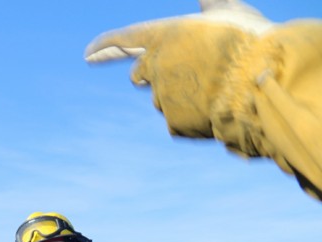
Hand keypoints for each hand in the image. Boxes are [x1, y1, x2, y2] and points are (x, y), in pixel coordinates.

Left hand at [85, 1, 271, 137]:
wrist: (262, 82)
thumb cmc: (250, 42)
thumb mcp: (231, 12)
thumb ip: (213, 4)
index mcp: (164, 35)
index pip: (126, 38)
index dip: (106, 45)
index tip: (87, 54)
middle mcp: (156, 66)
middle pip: (141, 74)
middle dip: (150, 75)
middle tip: (180, 73)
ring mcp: (163, 96)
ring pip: (165, 99)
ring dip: (183, 96)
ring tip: (217, 89)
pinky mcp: (174, 122)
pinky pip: (180, 121)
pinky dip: (196, 117)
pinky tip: (217, 108)